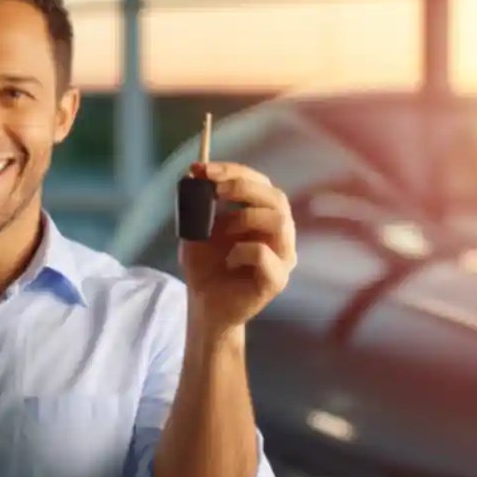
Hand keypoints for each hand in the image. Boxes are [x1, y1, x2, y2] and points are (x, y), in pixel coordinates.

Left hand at [179, 161, 296, 333]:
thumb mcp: (196, 229)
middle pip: (276, 197)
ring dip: (245, 217)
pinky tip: (228, 262)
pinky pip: (265, 254)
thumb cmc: (205, 267)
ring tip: (222, 230)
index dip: (232, 171)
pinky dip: (241, 251)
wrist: (204, 307)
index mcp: (264, 217)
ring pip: (279, 220)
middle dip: (242, 186)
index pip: (260, 183)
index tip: (201, 168)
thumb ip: (198, 203)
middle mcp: (280, 234)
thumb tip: (194, 173)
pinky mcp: (277, 280)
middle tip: (214, 188)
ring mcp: (283, 257)